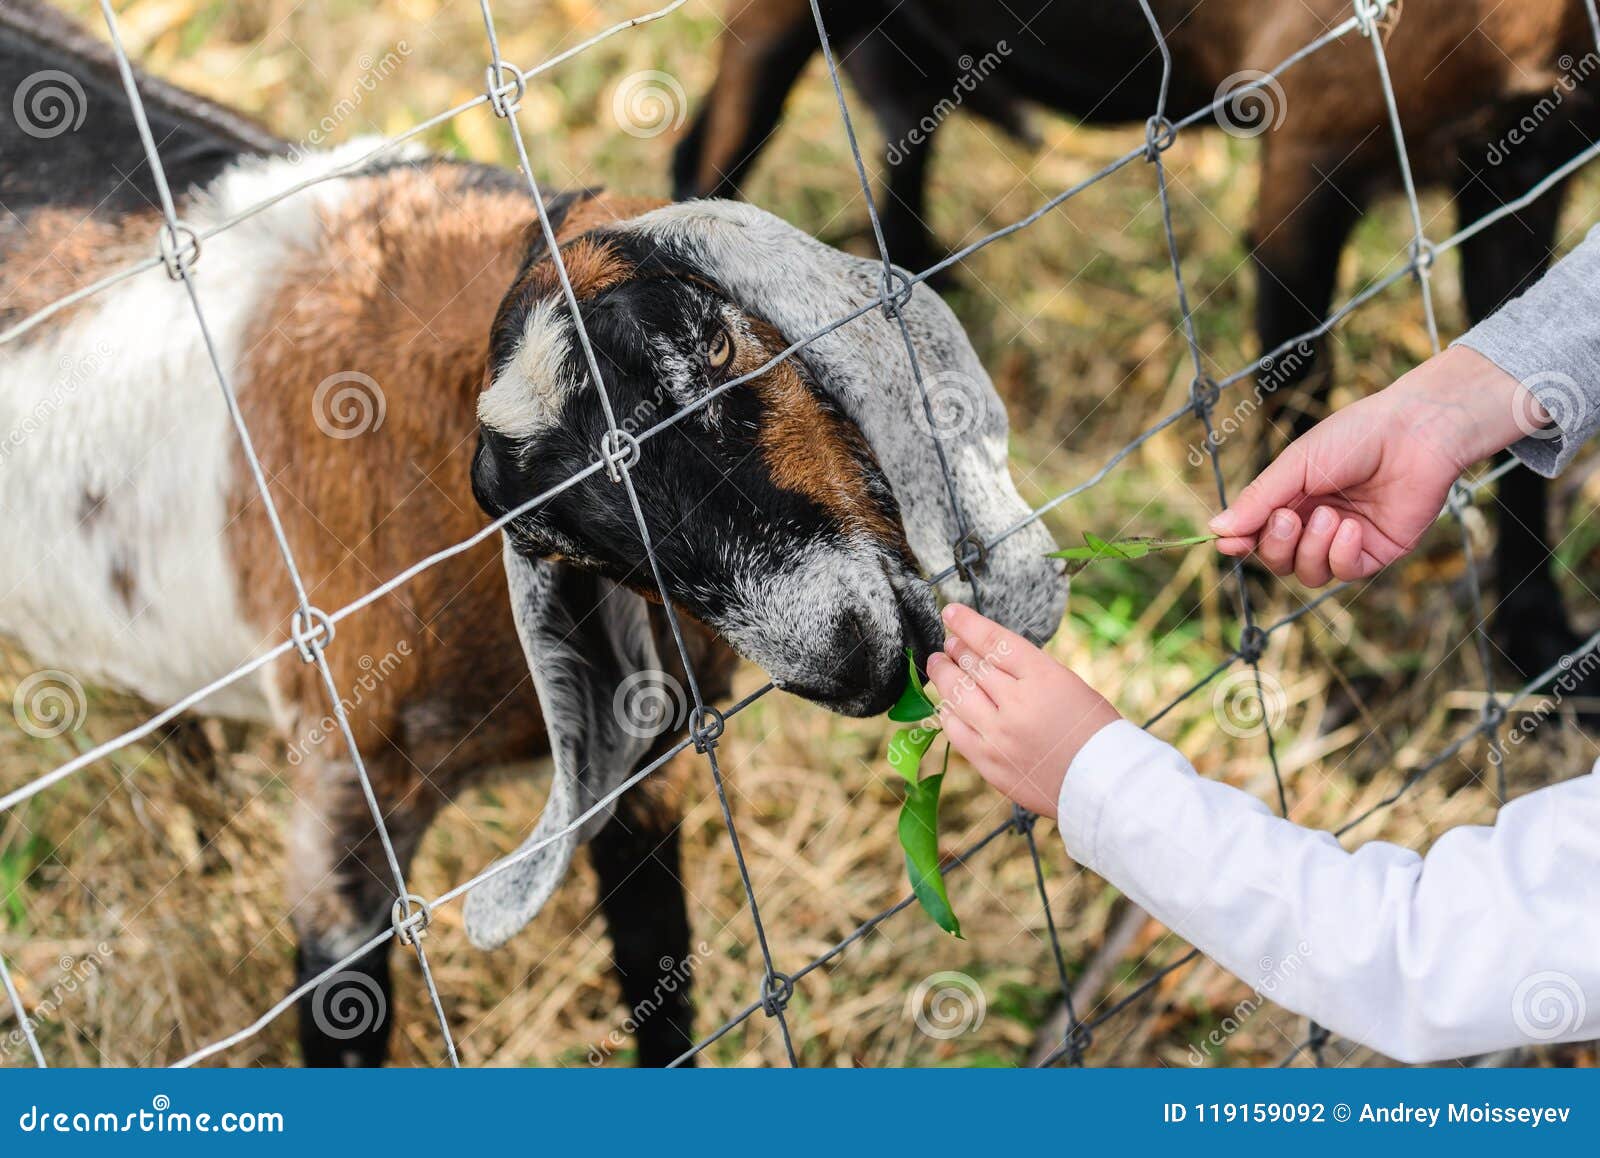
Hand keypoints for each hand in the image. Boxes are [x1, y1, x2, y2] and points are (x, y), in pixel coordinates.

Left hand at [926, 604, 1120, 817]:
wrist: (1103, 784)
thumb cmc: (1094, 731)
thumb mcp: (1069, 684)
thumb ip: (1027, 672)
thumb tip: (988, 658)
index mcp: (1043, 678)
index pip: (993, 641)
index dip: (967, 624)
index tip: (951, 612)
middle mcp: (1016, 704)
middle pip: (972, 666)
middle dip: (955, 649)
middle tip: (948, 644)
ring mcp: (999, 736)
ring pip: (957, 695)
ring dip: (944, 675)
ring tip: (938, 664)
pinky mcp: (990, 763)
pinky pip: (956, 731)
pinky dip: (949, 712)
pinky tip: (947, 703)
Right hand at [1209, 346, 1541, 585]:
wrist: (1416, 434)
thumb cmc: (1356, 437)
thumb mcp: (1296, 465)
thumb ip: (1258, 500)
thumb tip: (1216, 530)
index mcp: (1292, 498)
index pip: (1256, 533)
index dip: (1241, 542)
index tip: (1228, 544)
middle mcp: (1315, 523)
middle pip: (1277, 560)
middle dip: (1275, 544)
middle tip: (1288, 518)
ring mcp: (1344, 541)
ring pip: (1306, 573)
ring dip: (1311, 549)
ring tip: (1330, 516)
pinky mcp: (1375, 553)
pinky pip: (1342, 573)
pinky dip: (1340, 554)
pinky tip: (1352, 527)